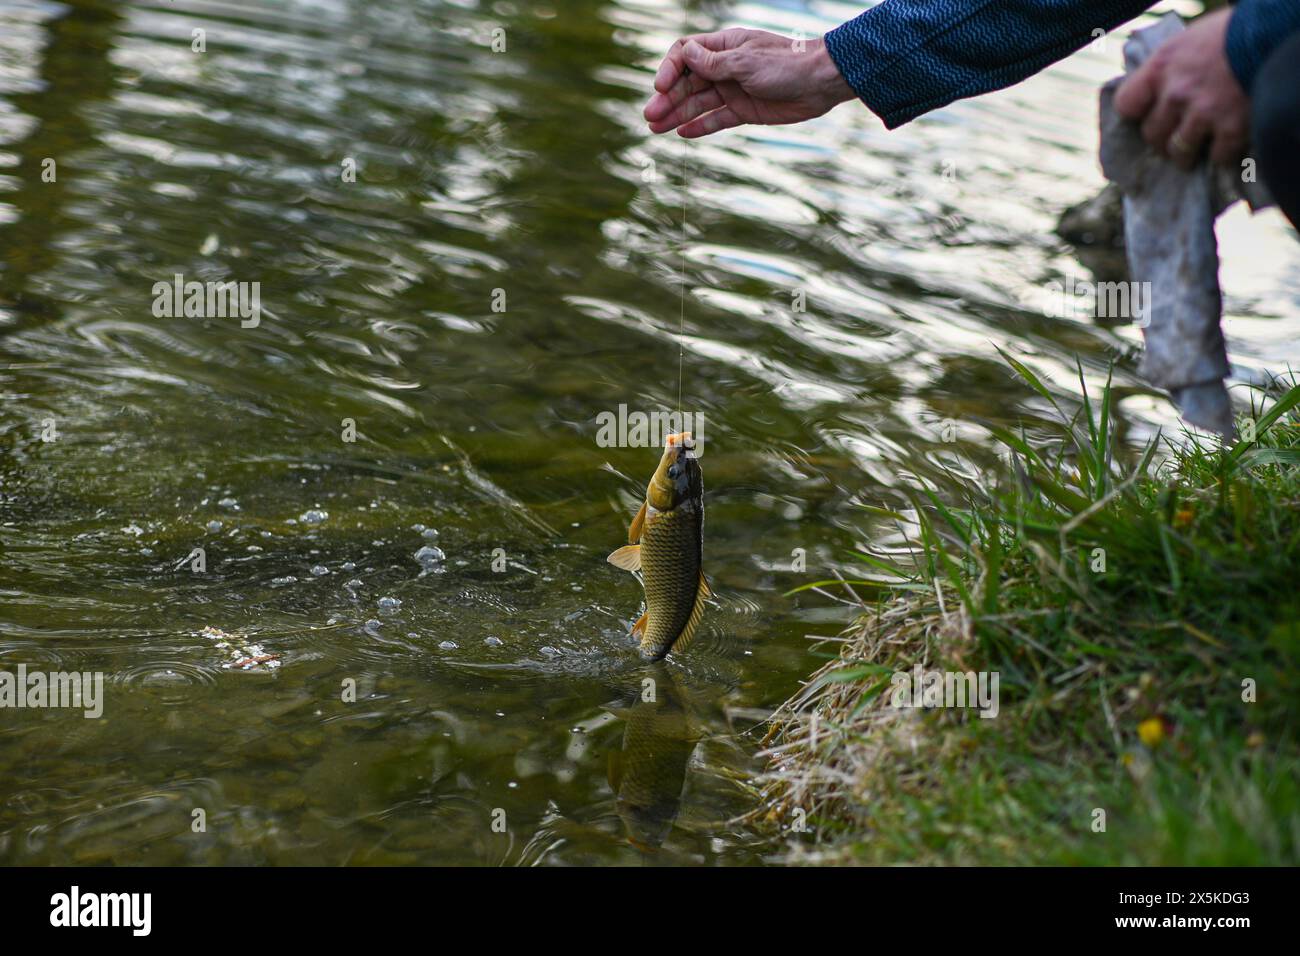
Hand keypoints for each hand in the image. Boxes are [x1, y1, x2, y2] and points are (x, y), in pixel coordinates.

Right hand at [643, 29, 854, 137]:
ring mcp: (733, 90)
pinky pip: (716, 119)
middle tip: (650, 116)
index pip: (685, 53)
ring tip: (656, 129)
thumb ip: (714, 63)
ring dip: (677, 115)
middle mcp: (724, 67)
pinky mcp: (743, 111)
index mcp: (724, 46)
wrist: (820, 83)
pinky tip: (682, 133)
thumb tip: (685, 55)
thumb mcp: (747, 62)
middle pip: (686, 82)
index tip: (661, 87)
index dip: (669, 69)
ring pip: (698, 103)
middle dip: (667, 99)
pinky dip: (700, 126)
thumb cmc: (786, 64)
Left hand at [1114, 9, 1249, 168]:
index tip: (1146, 116)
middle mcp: (1176, 93)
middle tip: (1173, 138)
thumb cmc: (1233, 31)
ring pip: (1179, 151)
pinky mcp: (1231, 127)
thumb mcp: (1190, 41)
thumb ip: (1172, 67)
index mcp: (1162, 67)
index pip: (1127, 104)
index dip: (1136, 114)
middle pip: (1152, 133)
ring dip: (1185, 155)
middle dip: (1162, 139)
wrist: (1272, 33)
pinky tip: (1226, 145)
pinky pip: (1217, 156)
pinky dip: (1222, 155)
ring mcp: (1203, 113)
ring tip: (1193, 153)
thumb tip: (1161, 89)